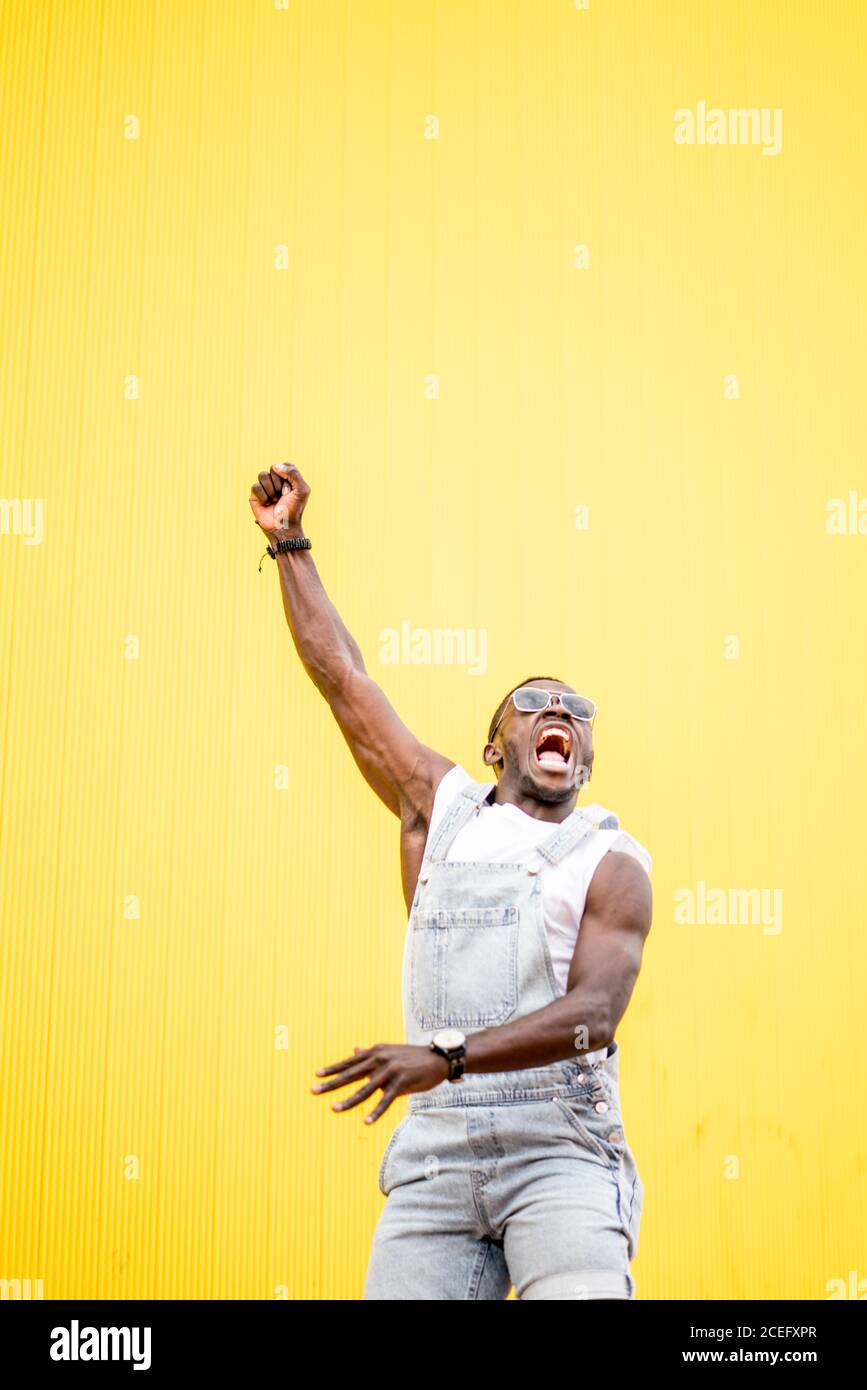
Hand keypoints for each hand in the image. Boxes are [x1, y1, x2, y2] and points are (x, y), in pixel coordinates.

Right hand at [248, 461, 309, 539]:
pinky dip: (263, 496)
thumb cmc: (293, 509)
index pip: (284, 465)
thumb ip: (293, 473)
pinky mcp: (255, 494)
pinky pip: (255, 486)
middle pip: (273, 469)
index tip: (291, 490)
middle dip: (279, 484)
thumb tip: (275, 466)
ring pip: (262, 475)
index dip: (288, 476)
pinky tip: (266, 504)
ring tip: (274, 500)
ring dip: (270, 490)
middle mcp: (276, 481)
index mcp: (288, 478)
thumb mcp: (302, 490)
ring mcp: (265, 487)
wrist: (283, 527)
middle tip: (283, 497)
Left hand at [311, 1043, 448, 1122]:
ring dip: (349, 1100)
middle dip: (331, 1084)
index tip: (317, 1075)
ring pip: (365, 1089)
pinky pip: (385, 1100)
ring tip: (334, 1108)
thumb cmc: (412, 1057)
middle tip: (314, 1090)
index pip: (350, 1062)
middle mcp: (380, 1059)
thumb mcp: (390, 1051)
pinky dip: (376, 1111)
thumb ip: (371, 1053)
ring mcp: (391, 1071)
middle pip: (351, 1074)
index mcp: (376, 1051)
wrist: (438, 1058)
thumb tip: (354, 1048)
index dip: (333, 1069)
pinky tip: (366, 1121)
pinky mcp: (402, 1083)